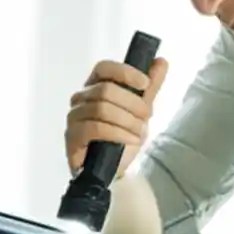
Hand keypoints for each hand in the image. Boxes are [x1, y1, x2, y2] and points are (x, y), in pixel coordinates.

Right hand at [65, 57, 168, 177]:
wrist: (114, 171)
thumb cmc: (122, 138)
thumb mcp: (140, 111)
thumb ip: (149, 88)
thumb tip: (161, 61)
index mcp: (94, 87)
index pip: (104, 68)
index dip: (124, 72)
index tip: (145, 83)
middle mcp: (80, 99)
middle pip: (105, 90)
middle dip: (132, 103)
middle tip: (147, 116)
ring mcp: (74, 117)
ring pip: (101, 109)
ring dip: (127, 121)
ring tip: (140, 133)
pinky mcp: (72, 137)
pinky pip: (95, 128)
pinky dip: (118, 133)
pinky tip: (130, 140)